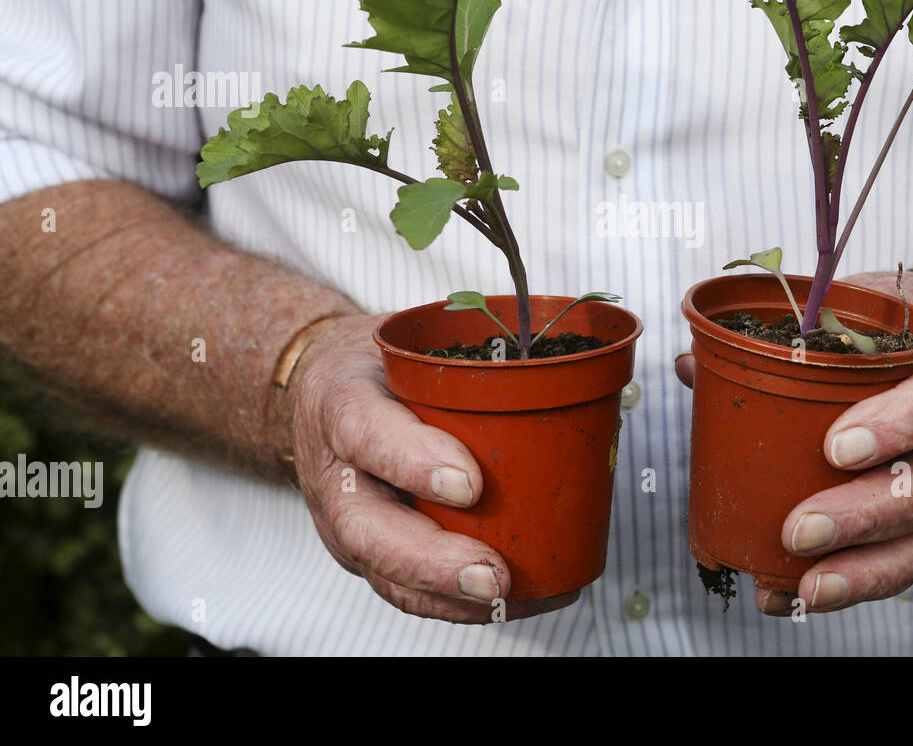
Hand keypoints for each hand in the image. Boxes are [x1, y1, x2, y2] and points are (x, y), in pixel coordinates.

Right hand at [286, 314, 578, 622]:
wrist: (320, 392)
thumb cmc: (377, 367)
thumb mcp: (407, 341)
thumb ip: (464, 359)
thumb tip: (557, 371)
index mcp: (342, 403)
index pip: (365, 431)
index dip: (413, 461)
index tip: (470, 484)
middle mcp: (335, 472)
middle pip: (367, 529)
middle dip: (432, 561)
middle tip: (492, 574)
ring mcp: (347, 520)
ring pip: (384, 572)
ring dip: (447, 597)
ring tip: (508, 598)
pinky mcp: (367, 551)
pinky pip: (404, 588)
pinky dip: (457, 605)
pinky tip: (513, 601)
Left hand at [676, 272, 912, 615]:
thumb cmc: (898, 330)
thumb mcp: (863, 315)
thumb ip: (785, 340)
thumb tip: (691, 364)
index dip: (896, 426)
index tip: (835, 447)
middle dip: (862, 517)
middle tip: (798, 530)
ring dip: (862, 569)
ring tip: (803, 586)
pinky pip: (908, 561)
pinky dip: (853, 585)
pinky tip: (797, 596)